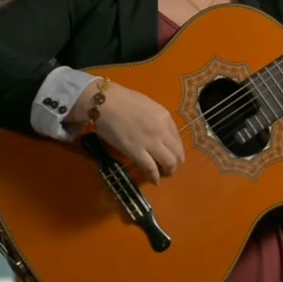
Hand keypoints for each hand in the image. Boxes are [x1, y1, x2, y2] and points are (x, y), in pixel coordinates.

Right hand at [69, 81, 185, 184]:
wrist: (104, 102)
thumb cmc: (123, 101)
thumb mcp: (149, 106)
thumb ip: (159, 120)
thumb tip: (162, 134)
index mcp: (165, 117)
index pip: (178, 140)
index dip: (176, 151)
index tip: (171, 156)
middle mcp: (162, 130)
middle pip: (177, 154)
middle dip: (176, 164)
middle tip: (169, 168)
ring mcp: (150, 141)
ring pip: (168, 163)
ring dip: (168, 172)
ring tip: (163, 175)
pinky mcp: (135, 151)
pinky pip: (150, 168)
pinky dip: (155, 177)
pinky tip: (154, 181)